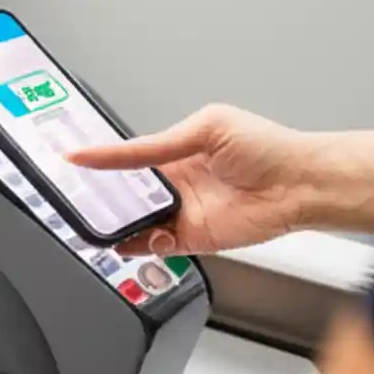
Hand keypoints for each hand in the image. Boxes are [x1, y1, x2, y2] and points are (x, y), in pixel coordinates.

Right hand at [68, 106, 373, 256]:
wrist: (300, 184)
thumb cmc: (266, 148)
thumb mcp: (205, 128)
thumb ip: (156, 146)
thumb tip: (117, 151)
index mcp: (177, 150)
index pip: (129, 156)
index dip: (101, 159)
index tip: (73, 158)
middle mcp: (178, 182)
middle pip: (127, 192)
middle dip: (101, 194)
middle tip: (75, 193)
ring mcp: (184, 211)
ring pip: (136, 220)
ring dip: (114, 222)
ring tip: (92, 217)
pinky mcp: (193, 238)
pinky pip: (154, 245)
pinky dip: (136, 244)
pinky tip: (126, 237)